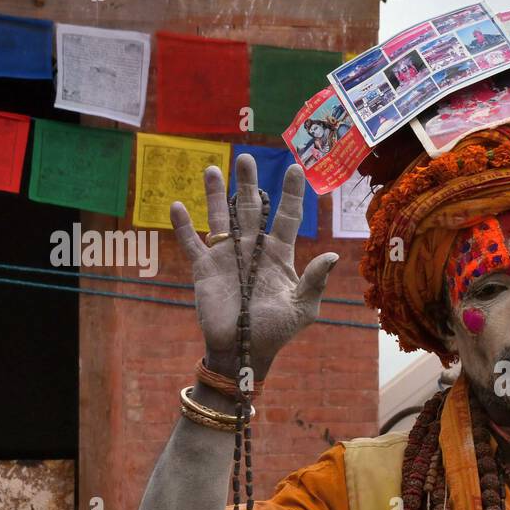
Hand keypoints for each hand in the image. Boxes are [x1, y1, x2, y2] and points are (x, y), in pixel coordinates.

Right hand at [170, 154, 337, 378]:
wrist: (243, 351)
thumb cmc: (277, 331)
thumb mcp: (303, 308)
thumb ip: (315, 281)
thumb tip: (332, 255)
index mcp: (279, 255)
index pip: (286, 216)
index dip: (292, 194)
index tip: (296, 168)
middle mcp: (253, 249)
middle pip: (251, 207)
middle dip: (248, 183)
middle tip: (246, 158)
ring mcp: (227, 257)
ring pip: (220, 217)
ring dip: (215, 194)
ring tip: (213, 168)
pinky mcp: (204, 269)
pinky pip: (192, 243)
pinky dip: (183, 226)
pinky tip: (178, 206)